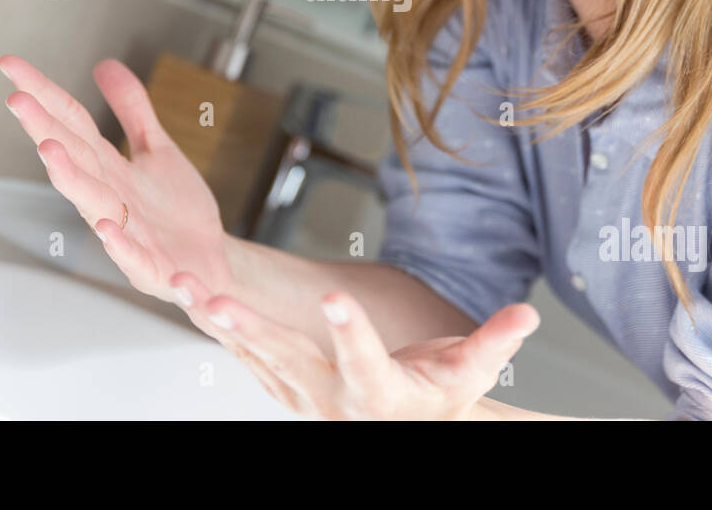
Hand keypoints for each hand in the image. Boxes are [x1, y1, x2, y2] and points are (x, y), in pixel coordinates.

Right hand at [0, 54, 232, 311]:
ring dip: (68, 177)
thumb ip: (132, 111)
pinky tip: (105, 227)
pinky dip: (117, 244)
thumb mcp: (157, 150)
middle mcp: (108, 197)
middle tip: (17, 100)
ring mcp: (125, 233)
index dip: (43, 93)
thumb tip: (105, 65)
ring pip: (90, 202)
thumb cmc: (177, 212)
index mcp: (108, 168)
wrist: (211, 263)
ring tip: (48, 149)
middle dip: (44, 128)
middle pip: (73, 157)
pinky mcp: (149, 266)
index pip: (71, 123)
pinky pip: (131, 256)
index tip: (11, 65)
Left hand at [172, 270, 539, 419]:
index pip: (366, 361)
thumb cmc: (437, 397)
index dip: (351, 331)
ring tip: (182, 287)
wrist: (406, 425)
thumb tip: (529, 315)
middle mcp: (329, 397)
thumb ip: (496, 342)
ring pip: (252, 351)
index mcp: (378, 394)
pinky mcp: (280, 378)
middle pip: (286, 359)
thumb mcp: (470, 372)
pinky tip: (187, 292)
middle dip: (249, 328)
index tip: (337, 298)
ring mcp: (298, 390)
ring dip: (217, 320)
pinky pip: (243, 347)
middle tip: (215, 301)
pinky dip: (216, 321)